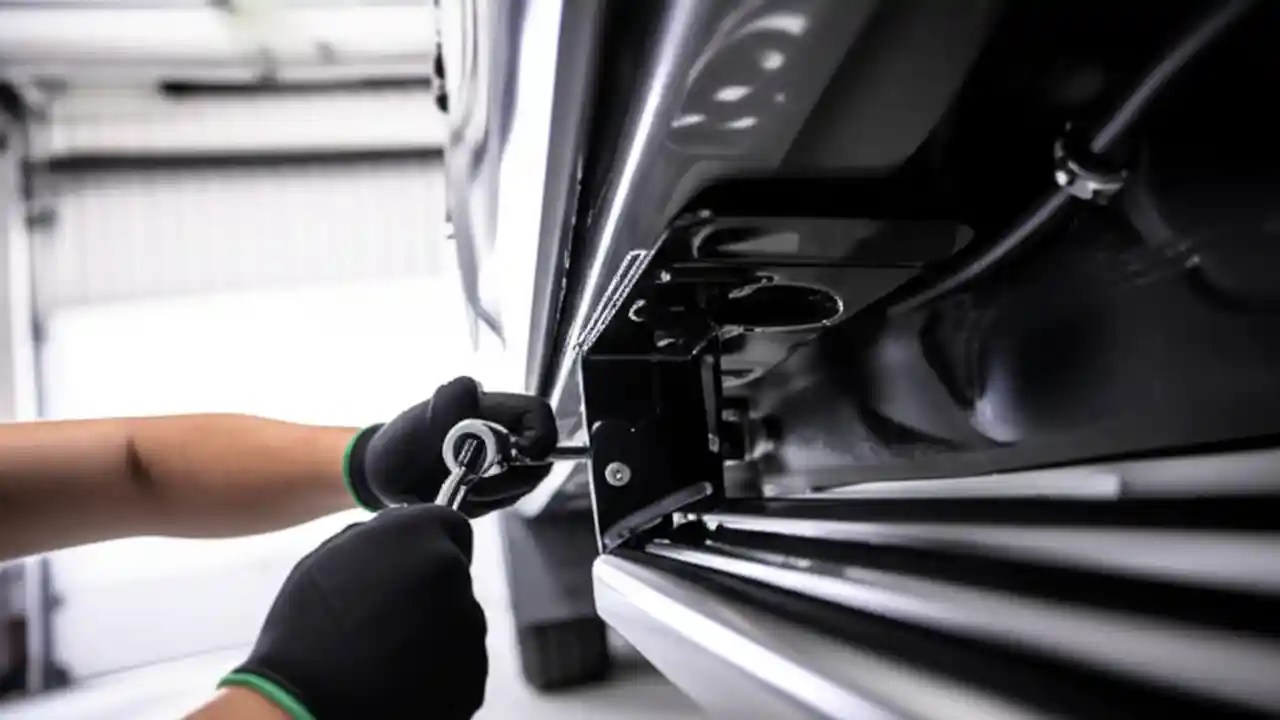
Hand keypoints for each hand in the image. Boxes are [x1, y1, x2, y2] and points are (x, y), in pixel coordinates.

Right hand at [220, 505, 485, 719]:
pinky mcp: (474, 675)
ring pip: (458, 621)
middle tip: (384, 618)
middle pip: (454, 576)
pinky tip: (398, 679)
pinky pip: (460, 664)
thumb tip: (405, 531)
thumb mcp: (328, 560)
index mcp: (419, 535)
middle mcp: (453, 574)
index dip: (431, 545)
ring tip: (384, 654)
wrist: (308, 708)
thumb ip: (379, 536)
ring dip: (433, 631)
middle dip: (429, 591)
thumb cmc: (306, 634)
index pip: (451, 526)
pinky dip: (438, 671)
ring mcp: (469, 627)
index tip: (411, 566)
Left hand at [345, 377, 557, 515]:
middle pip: (538, 456)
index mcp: (492, 408)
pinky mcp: (494, 488)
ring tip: (462, 485)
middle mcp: (504, 433)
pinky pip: (508, 499)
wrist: (385, 475)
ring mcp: (502, 462)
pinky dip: (487, 502)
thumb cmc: (401, 441)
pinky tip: (465, 494)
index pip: (538, 414)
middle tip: (474, 479)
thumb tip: (473, 390)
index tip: (522, 455)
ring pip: (524, 482)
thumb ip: (451, 401)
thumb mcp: (424, 417)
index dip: (541, 435)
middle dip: (509, 476)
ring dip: (494, 491)